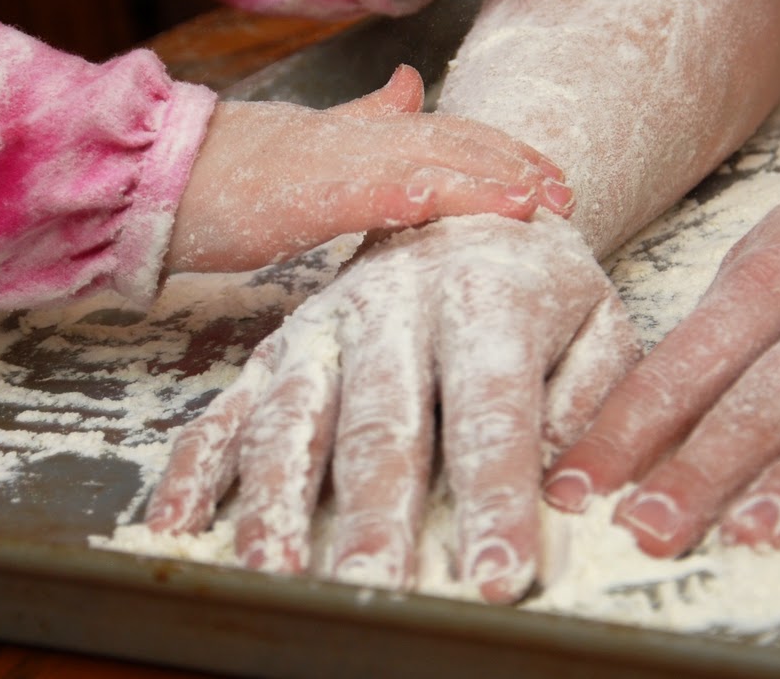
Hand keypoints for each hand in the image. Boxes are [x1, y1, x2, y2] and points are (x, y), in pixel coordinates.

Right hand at [146, 211, 639, 601]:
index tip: (496, 577)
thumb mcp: (598, 319)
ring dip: (278, 499)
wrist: (462, 189)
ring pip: (293, 418)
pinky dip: (197, 467)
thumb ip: (592, 401)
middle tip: (376, 590)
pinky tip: (181, 524)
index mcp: (486, 302)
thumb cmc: (540, 277)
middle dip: (376, 514)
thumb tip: (572, 490)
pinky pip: (228, 406)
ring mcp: (326, 327)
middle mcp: (395, 310)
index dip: (493, 499)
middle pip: (382, 425)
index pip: (491, 416)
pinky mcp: (279, 344)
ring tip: (276, 572)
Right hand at [167, 66, 572, 274]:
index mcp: (368, 130)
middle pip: (454, 143)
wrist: (167, 171)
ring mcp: (334, 162)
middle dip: (516, 166)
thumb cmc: (239, 168)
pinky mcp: (302, 193)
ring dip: (481, 182)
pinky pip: (361, 192)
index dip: (508, 150)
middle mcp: (362, 138)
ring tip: (532, 202)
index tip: (554, 176)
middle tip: (568, 195)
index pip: (454, 133)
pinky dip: (405, 196)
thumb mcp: (317, 136)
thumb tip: (407, 84)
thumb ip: (366, 114)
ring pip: (423, 164)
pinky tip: (439, 205)